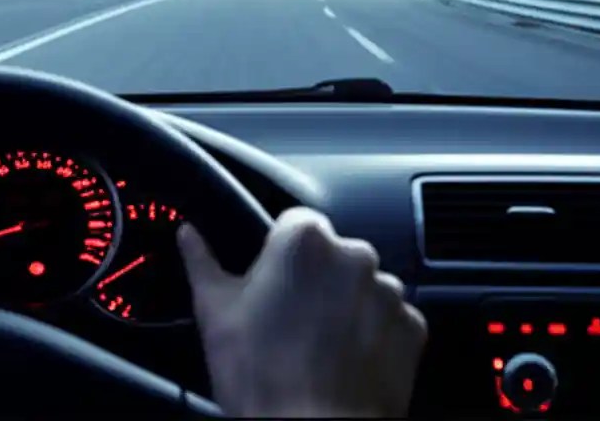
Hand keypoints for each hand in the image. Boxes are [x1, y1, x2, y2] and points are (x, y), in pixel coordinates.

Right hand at [178, 207, 426, 418]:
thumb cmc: (261, 378)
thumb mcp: (215, 314)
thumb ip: (202, 262)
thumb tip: (188, 236)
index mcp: (303, 240)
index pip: (294, 222)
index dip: (278, 252)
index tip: (270, 281)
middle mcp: (354, 255)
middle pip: (331, 253)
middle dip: (313, 279)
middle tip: (288, 320)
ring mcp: (388, 292)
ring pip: (361, 286)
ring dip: (344, 305)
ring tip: (316, 346)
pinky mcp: (412, 327)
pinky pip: (389, 319)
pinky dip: (372, 334)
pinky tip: (343, 359)